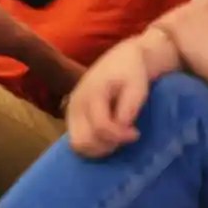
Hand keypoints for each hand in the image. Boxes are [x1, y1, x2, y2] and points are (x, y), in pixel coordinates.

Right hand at [65, 39, 150, 158]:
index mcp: (92, 93)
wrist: (121, 59)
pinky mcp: (71, 116)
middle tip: (124, 138)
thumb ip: (129, 107)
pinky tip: (108, 136)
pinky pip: (77, 140)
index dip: (120, 136)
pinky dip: (93, 144)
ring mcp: (71, 110)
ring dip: (99, 147)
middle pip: (82, 141)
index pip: (101, 127)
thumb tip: (122, 126)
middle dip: (106, 145)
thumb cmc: (131, 72)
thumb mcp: (137, 86)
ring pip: (77, 145)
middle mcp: (76, 103)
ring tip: (117, 138)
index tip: (136, 133)